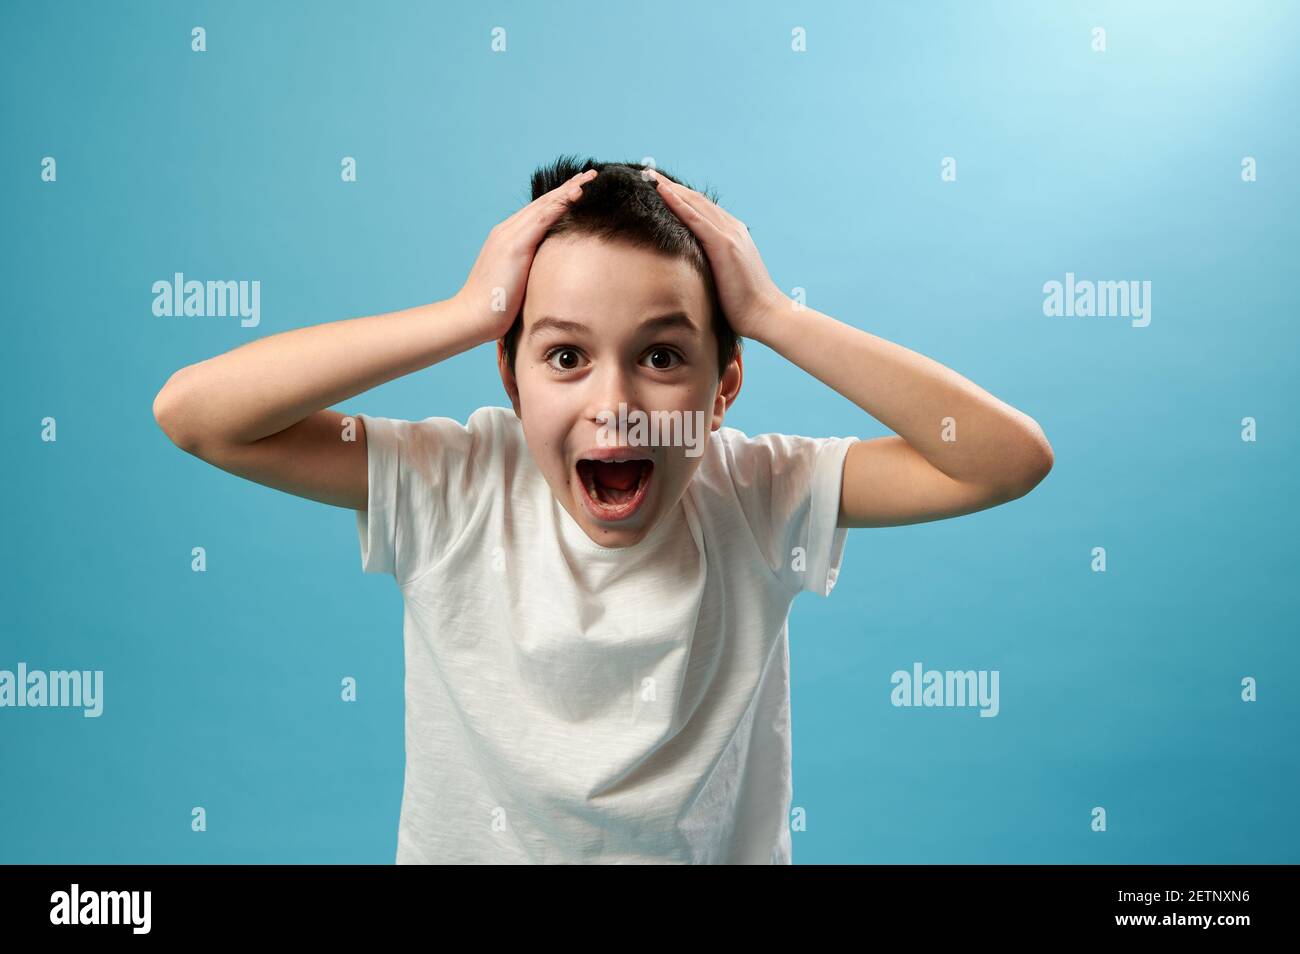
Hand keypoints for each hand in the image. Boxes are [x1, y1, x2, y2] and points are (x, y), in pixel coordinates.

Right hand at [453, 168, 597, 341]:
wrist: (471, 317)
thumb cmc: (495, 309)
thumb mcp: (518, 284)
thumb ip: (531, 273)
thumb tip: (551, 278)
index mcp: (508, 240)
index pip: (538, 214)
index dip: (560, 200)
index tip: (581, 190)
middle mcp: (507, 231)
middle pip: (543, 203)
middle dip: (568, 188)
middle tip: (591, 175)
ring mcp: (509, 236)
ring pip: (545, 206)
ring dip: (569, 190)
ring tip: (589, 178)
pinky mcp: (514, 246)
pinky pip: (542, 218)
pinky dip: (561, 204)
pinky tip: (577, 194)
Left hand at [650, 173, 786, 340]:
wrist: (765, 315)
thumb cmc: (744, 306)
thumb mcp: (725, 280)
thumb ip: (711, 269)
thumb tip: (692, 274)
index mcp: (733, 236)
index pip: (702, 211)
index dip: (681, 197)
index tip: (659, 187)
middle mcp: (732, 229)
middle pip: (697, 201)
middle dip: (671, 186)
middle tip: (647, 173)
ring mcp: (729, 235)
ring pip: (694, 204)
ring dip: (670, 188)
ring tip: (648, 175)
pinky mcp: (724, 245)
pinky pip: (696, 218)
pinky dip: (678, 203)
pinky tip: (662, 192)